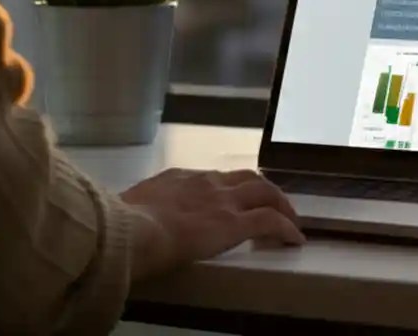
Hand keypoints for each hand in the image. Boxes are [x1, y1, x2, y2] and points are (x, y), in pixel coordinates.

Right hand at [120, 168, 304, 279]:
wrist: (133, 229)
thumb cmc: (123, 224)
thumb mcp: (130, 208)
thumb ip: (139, 211)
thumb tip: (132, 221)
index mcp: (179, 178)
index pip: (213, 179)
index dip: (228, 189)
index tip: (231, 201)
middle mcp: (206, 182)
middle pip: (246, 178)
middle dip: (263, 190)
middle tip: (272, 205)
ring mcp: (223, 200)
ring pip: (265, 192)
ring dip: (281, 205)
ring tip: (290, 221)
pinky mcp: (235, 223)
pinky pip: (271, 221)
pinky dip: (286, 228)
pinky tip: (294, 239)